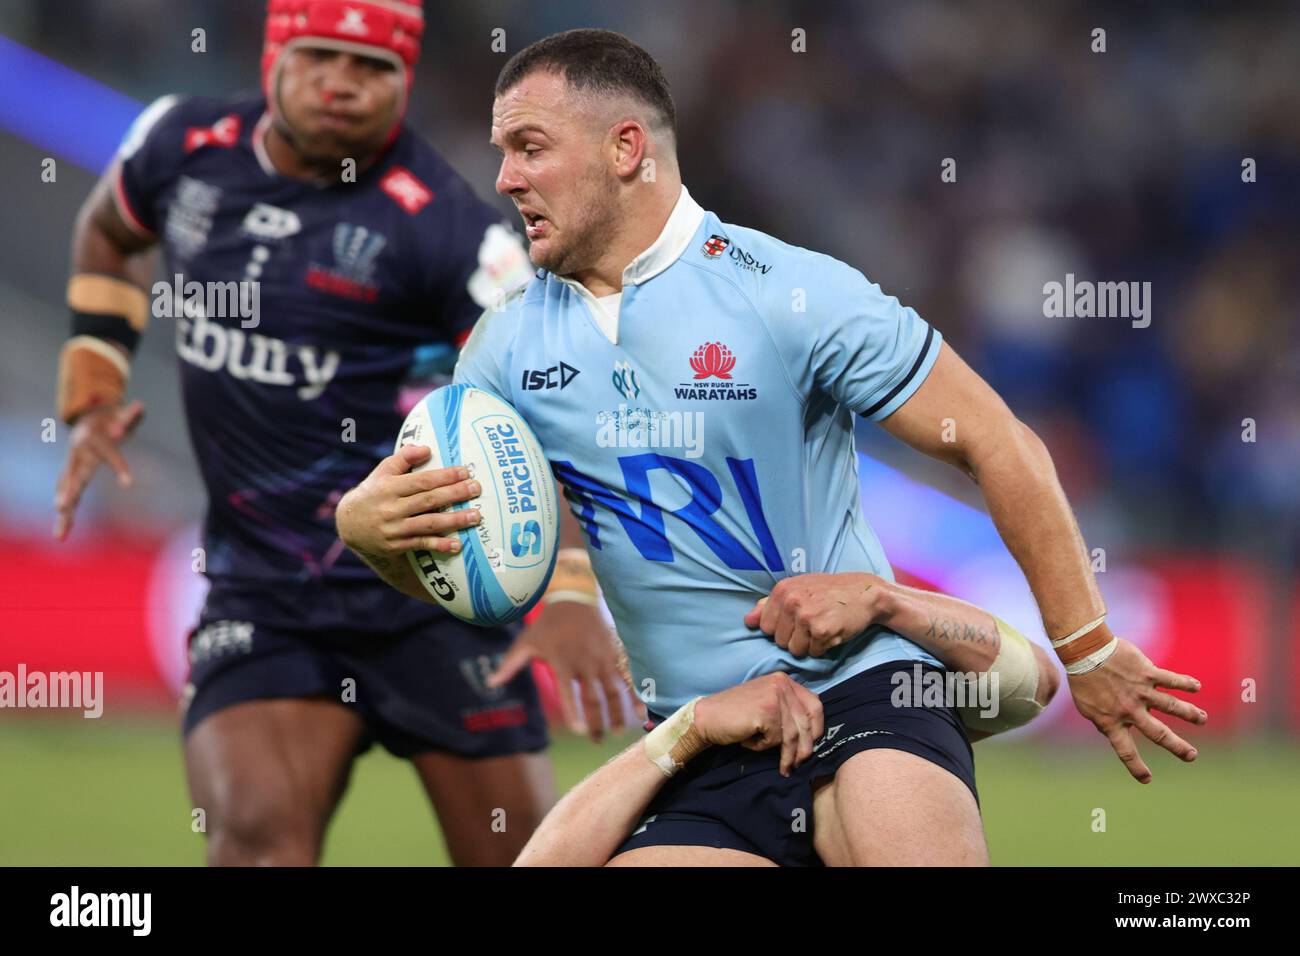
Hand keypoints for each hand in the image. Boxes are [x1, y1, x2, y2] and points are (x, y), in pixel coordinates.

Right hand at [53, 400, 144, 540]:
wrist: (88, 418)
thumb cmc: (111, 417)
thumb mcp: (122, 414)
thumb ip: (130, 414)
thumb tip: (140, 407)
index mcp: (95, 439)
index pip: (110, 455)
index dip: (120, 468)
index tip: (130, 484)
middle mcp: (79, 453)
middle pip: (74, 475)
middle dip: (68, 491)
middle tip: (61, 507)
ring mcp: (72, 464)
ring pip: (66, 488)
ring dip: (64, 509)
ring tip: (61, 533)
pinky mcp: (71, 473)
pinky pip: (67, 493)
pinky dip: (65, 512)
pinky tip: (63, 530)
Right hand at [335, 444, 480, 559]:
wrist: (349, 524)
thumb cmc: (373, 492)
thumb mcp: (382, 472)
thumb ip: (403, 458)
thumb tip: (426, 448)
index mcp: (388, 487)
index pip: (421, 480)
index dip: (444, 476)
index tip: (464, 472)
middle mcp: (391, 508)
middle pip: (428, 500)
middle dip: (454, 494)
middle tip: (476, 489)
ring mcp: (394, 529)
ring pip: (428, 523)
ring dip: (454, 520)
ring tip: (475, 516)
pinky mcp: (396, 546)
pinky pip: (421, 544)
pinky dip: (439, 544)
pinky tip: (457, 544)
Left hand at [489, 600, 640, 741]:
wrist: (574, 599)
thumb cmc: (547, 625)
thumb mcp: (526, 642)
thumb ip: (510, 664)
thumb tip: (491, 683)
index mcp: (562, 662)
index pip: (568, 692)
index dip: (573, 711)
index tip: (577, 731)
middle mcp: (584, 662)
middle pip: (593, 697)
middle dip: (596, 721)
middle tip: (596, 741)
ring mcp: (602, 658)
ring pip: (612, 690)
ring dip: (616, 713)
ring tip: (616, 733)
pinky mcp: (614, 653)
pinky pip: (626, 676)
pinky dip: (634, 694)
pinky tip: (640, 712)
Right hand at [694, 673, 824, 776]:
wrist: (707, 717)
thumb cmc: (736, 715)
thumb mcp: (767, 704)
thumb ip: (788, 710)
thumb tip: (812, 735)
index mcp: (784, 680)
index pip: (814, 704)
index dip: (817, 727)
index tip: (812, 744)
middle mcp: (781, 684)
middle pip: (806, 722)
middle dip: (805, 748)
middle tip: (798, 764)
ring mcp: (774, 697)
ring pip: (792, 735)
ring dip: (787, 755)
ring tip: (783, 767)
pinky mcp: (766, 712)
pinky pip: (775, 739)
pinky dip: (763, 747)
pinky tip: (749, 742)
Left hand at [743, 572, 887, 657]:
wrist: (863, 593)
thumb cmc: (828, 591)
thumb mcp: (797, 589)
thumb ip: (769, 604)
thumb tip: (748, 621)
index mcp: (782, 590)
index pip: (765, 627)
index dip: (781, 629)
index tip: (796, 621)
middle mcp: (791, 602)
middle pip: (779, 641)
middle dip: (794, 638)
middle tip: (812, 624)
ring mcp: (806, 616)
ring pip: (794, 650)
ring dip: (808, 645)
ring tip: (821, 627)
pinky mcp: (821, 631)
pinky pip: (813, 653)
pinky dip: (823, 647)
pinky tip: (832, 631)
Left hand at [1066, 634, 1206, 782]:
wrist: (1085, 652)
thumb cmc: (1084, 680)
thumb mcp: (1087, 708)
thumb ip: (1104, 722)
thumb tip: (1113, 733)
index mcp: (1112, 721)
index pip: (1125, 750)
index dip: (1135, 766)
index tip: (1147, 779)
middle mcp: (1129, 710)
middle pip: (1158, 733)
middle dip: (1177, 746)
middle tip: (1192, 756)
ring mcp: (1140, 691)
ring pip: (1171, 706)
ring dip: (1189, 714)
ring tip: (1202, 719)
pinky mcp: (1147, 673)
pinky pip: (1171, 679)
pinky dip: (1185, 683)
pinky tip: (1196, 686)